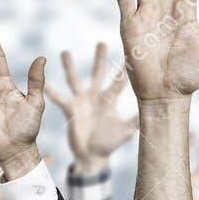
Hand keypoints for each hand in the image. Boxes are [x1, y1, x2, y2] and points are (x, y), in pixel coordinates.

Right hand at [45, 41, 135, 171]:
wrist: (92, 156)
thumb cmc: (110, 142)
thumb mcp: (125, 131)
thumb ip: (137, 121)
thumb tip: (154, 113)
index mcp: (111, 100)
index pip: (120, 81)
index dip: (125, 68)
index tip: (130, 52)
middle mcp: (96, 96)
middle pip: (98, 73)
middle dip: (99, 58)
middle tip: (101, 42)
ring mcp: (82, 101)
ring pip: (75, 80)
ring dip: (69, 67)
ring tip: (65, 52)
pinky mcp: (70, 109)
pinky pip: (59, 99)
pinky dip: (51, 91)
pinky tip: (43, 82)